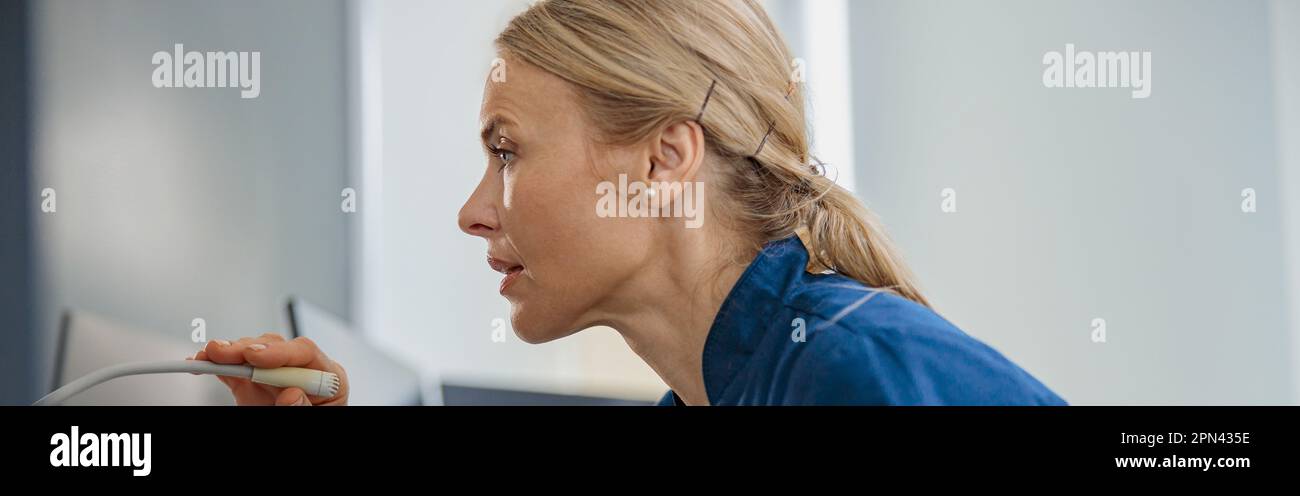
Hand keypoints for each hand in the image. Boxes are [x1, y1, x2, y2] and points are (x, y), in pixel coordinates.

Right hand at [189, 333, 348, 405]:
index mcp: (328, 376)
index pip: (305, 351)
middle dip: (243, 348)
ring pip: (252, 353)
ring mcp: (276, 375)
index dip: (277, 350)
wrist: (300, 433)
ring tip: (206, 356)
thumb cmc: (314, 417)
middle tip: (219, 352)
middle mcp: (301, 369)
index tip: (254, 356)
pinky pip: (236, 371)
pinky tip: (202, 362)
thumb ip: (304, 408)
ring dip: (227, 353)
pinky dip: (218, 367)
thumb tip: (292, 393)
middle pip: (274, 347)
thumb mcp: (314, 419)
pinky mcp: (255, 384)